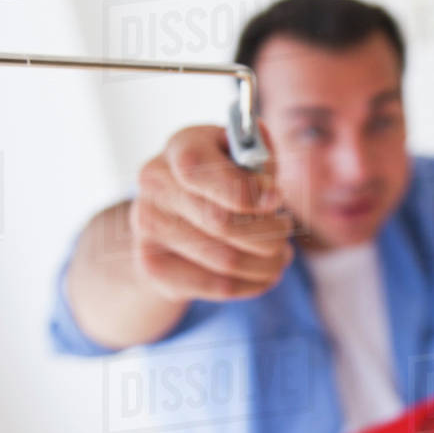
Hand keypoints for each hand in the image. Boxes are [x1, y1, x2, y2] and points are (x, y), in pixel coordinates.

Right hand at [129, 123, 294, 301]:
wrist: (178, 211)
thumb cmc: (225, 176)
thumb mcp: (247, 156)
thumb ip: (261, 159)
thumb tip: (268, 192)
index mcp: (181, 147)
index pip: (199, 169)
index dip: (244, 189)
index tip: (277, 199)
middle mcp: (156, 183)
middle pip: (220, 221)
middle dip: (268, 231)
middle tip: (284, 230)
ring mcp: (148, 226)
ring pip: (225, 259)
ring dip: (267, 262)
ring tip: (281, 255)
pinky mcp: (154, 266)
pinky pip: (218, 286)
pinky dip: (253, 284)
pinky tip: (266, 274)